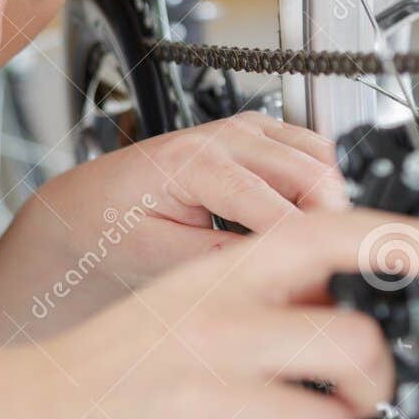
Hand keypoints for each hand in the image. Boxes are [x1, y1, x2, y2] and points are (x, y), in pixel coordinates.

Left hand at [0, 112, 348, 332]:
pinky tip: (303, 224)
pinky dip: (320, 187)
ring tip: (313, 254)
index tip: (323, 289)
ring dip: (329, 206)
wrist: (90, 204)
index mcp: (193, 162)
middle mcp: (224, 135)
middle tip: (328, 278)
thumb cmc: (111, 225)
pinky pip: (313, 152)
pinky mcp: (256, 133)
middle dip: (329, 229)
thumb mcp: (159, 257)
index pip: (276, 209)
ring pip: (322, 160)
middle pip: (314, 177)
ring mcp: (243, 128)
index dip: (307, 252)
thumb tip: (281, 275)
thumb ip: (222, 261)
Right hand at [0, 211, 418, 418]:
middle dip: (369, 380)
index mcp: (210, 283)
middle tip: (350, 391)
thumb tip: (332, 314)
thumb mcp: (169, 303)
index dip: (399, 238)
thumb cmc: (94, 367)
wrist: (12, 415)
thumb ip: (246, 302)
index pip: (322, 236)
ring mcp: (207, 401)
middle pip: (354, 342)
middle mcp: (216, 333)